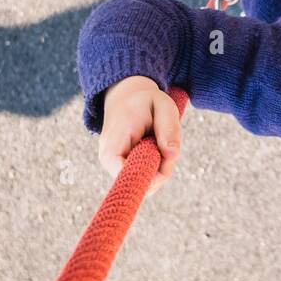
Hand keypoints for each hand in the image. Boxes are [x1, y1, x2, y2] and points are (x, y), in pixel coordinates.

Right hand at [98, 75, 181, 196]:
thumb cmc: (145, 101)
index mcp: (113, 144)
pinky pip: (145, 177)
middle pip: (141, 184)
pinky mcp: (121, 167)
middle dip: (161, 169)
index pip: (126, 176)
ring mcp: (113, 165)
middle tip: (167, 145)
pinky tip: (154, 149)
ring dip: (160, 167)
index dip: (152, 175)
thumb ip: (169, 129)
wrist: (126, 96)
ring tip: (159, 143)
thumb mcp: (163, 106)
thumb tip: (172, 156)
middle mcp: (108, 160)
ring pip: (146, 183)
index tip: (167, 158)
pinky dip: (156, 166)